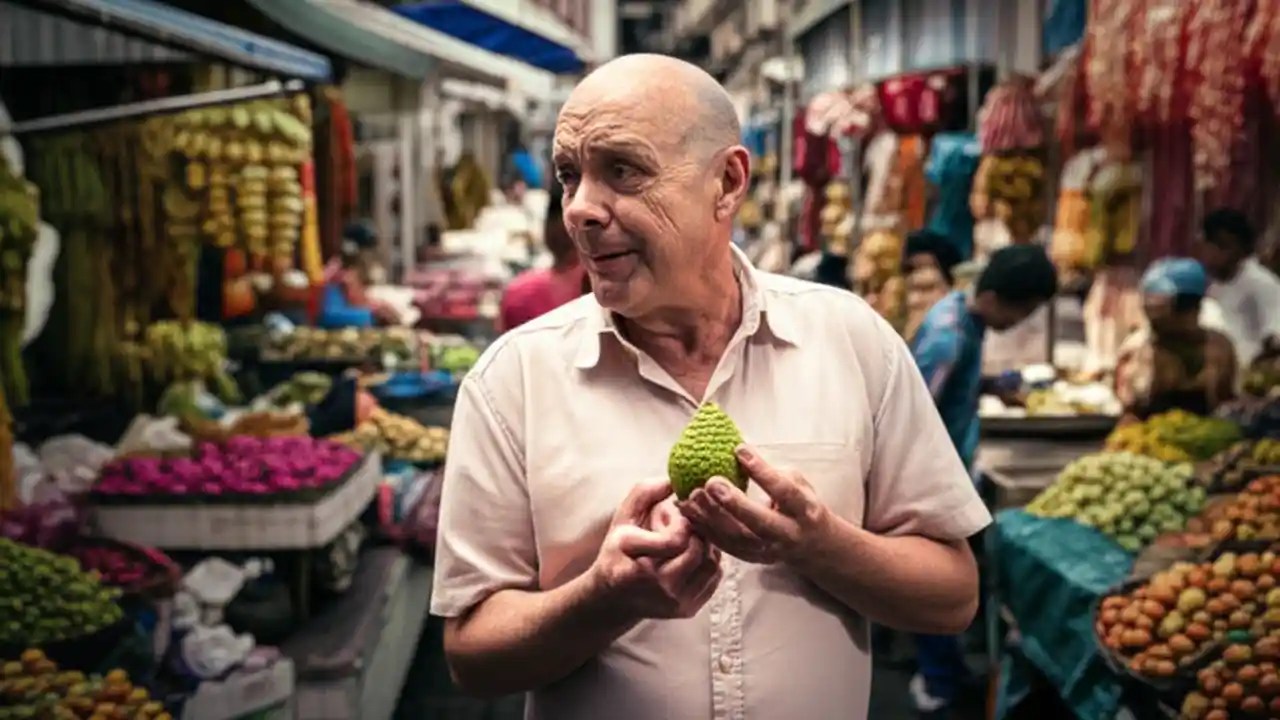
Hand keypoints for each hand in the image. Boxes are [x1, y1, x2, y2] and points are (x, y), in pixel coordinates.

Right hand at [589, 478, 721, 620]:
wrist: (613, 600)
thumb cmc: (618, 552)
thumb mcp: (622, 518)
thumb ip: (644, 493)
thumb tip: (673, 480)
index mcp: (635, 561)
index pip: (675, 539)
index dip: (683, 521)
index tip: (678, 511)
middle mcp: (656, 586)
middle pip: (696, 550)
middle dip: (697, 530)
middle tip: (689, 521)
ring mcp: (673, 601)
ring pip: (710, 563)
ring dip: (706, 544)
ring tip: (691, 536)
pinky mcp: (687, 610)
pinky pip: (714, 577)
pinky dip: (709, 560)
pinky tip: (694, 553)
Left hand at [679, 445, 829, 564]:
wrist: (812, 546)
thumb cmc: (801, 504)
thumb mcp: (798, 484)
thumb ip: (772, 471)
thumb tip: (738, 450)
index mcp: (804, 511)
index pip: (784, 491)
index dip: (762, 471)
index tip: (739, 450)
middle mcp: (787, 534)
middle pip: (760, 522)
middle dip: (734, 503)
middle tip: (711, 482)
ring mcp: (768, 550)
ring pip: (737, 538)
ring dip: (711, 516)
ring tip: (693, 494)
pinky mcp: (750, 558)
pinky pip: (724, 545)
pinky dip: (704, 527)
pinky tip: (688, 510)